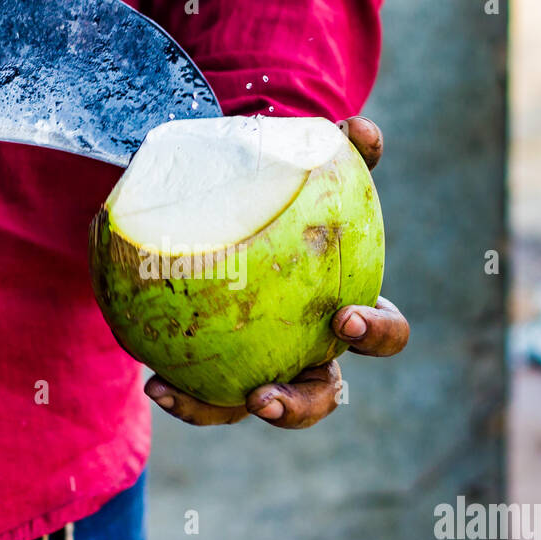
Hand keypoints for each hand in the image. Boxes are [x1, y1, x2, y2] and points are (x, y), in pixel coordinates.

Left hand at [145, 115, 409, 427]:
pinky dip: (187, 397)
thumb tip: (356, 128)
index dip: (376, 333)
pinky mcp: (224, 374)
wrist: (235, 212)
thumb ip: (339, 151)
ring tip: (191, 399)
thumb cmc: (288, 200)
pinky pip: (209, 396)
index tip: (346, 319)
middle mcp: (315, 351)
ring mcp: (271, 368)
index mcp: (350, 308)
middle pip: (324, 396)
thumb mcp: (311, 173)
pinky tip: (155, 384)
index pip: (385, 333)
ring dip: (229, 411)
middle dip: (301, 406)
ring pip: (263, 406)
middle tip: (267, 396)